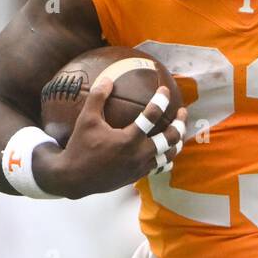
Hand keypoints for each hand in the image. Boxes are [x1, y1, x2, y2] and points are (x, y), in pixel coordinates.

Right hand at [34, 80, 187, 197]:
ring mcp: (141, 167)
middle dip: (180, 123)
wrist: (75, 178)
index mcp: (129, 139)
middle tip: (183, 112)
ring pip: (169, 155)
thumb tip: (108, 78)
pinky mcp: (138, 176)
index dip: (161, 100)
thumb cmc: (79, 147)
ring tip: (179, 131)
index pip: (152, 116)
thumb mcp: (86, 119)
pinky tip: (166, 150)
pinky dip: (166, 157)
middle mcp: (139, 154)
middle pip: (170, 138)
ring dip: (177, 142)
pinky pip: (159, 167)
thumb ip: (97, 97)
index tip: (164, 90)